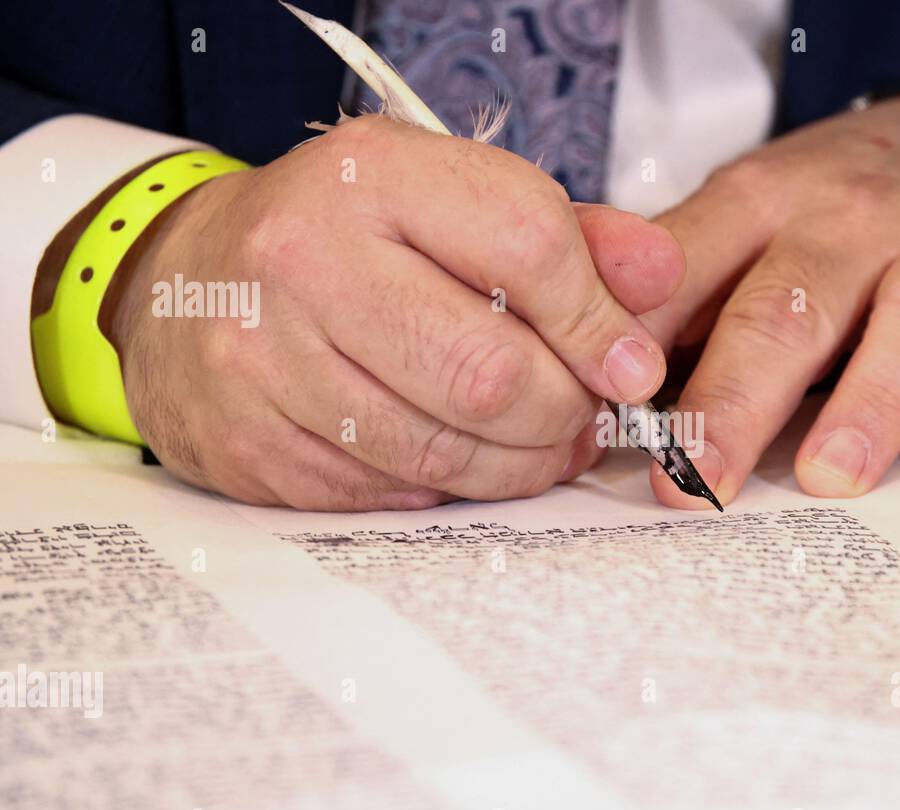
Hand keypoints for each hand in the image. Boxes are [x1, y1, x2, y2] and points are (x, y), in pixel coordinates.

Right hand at [104, 115, 683, 509]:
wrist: (187, 284)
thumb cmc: (343, 240)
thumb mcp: (450, 202)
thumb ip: (569, 237)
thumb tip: (661, 277)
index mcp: (373, 176)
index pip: (530, 248)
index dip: (600, 324)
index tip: (626, 365)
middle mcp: (305, 258)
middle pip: (491, 373)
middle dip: (564, 412)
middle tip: (581, 417)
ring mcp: (264, 358)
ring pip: (444, 448)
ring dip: (518, 464)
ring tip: (537, 445)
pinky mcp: (249, 442)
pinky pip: (391, 492)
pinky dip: (446, 485)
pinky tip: (456, 457)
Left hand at [641, 93, 899, 506]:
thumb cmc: (842, 197)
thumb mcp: (747, 207)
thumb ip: (677, 280)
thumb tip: (589, 372)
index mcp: (765, 200)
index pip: (689, 269)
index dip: (642, 347)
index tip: (607, 420)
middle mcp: (856, 217)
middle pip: (793, 306)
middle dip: (742, 397)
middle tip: (704, 478)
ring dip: (873, 400)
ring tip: (831, 475)